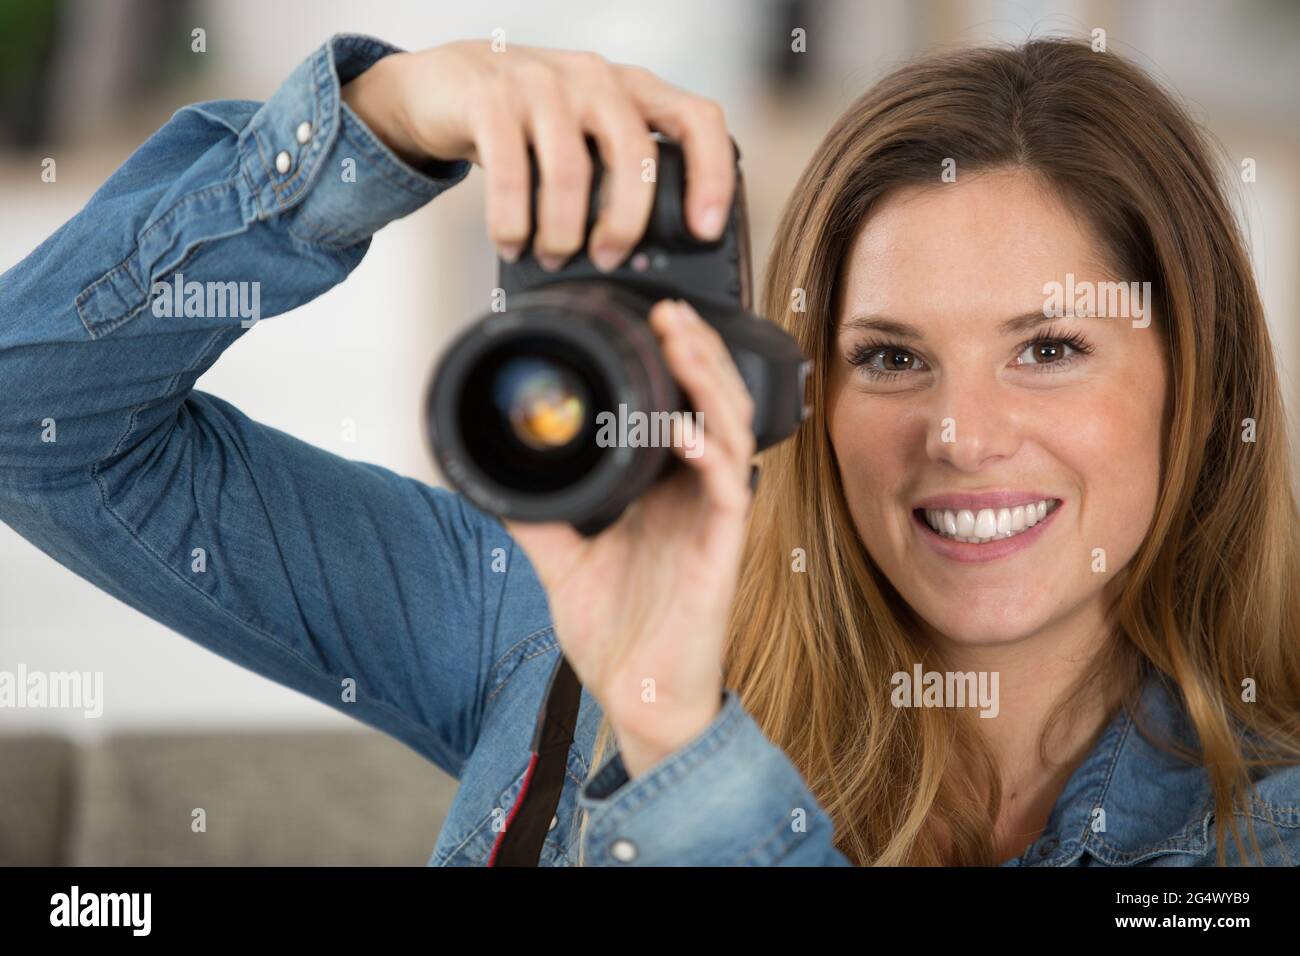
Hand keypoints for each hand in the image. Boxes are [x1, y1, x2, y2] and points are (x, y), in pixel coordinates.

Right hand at [341, 40, 734, 269]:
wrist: (444, 86)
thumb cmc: (526, 124)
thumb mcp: (585, 136)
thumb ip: (615, 174)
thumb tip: (646, 255)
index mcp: (631, 89)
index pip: (697, 119)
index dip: (711, 175)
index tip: (706, 229)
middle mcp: (594, 77)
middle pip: (634, 154)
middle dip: (625, 221)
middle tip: (608, 259)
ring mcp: (542, 83)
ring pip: (571, 169)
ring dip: (563, 230)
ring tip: (552, 257)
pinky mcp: (491, 98)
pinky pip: (510, 172)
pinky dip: (512, 221)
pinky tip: (512, 242)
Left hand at [504, 299, 756, 778]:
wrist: (640, 697)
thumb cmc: (617, 630)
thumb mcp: (563, 559)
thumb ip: (538, 515)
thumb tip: (494, 475)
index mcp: (665, 488)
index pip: (681, 406)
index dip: (674, 360)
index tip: (645, 318)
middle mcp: (694, 494)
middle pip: (712, 403)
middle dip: (695, 351)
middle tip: (666, 309)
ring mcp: (711, 518)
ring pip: (728, 430)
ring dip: (707, 382)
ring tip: (681, 339)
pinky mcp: (722, 550)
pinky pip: (727, 490)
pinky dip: (709, 453)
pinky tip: (687, 429)